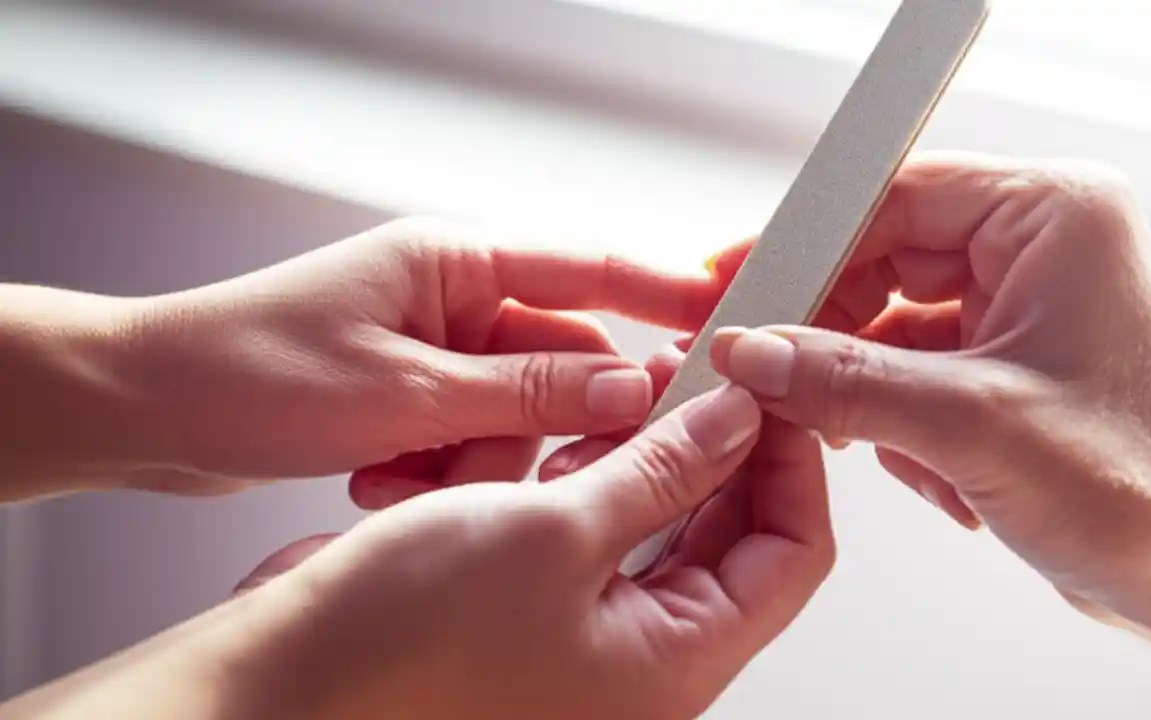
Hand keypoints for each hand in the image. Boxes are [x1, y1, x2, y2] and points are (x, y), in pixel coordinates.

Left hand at [0, 218, 715, 497]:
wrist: (147, 407)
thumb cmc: (250, 371)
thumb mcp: (404, 391)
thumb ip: (527, 393)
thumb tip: (633, 391)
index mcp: (456, 263)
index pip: (591, 270)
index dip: (666, 296)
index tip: (729, 326)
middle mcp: (453, 299)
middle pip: (560, 360)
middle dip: (546, 423)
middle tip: (540, 468)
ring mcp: (432, 349)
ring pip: (517, 412)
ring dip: (478, 460)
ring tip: (405, 475)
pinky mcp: (410, 394)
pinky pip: (469, 436)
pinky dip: (441, 469)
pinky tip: (381, 482)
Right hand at [224, 387, 832, 719]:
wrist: (284, 678)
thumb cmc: (402, 638)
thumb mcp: (555, 531)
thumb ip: (662, 469)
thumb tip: (737, 419)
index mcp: (674, 664)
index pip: (791, 552)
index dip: (789, 460)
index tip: (767, 385)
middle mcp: (640, 658)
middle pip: (726, 535)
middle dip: (717, 445)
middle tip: (702, 368)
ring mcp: (584, 634)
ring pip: (654, 527)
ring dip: (647, 453)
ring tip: (636, 384)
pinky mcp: (530, 604)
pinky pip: (587, 532)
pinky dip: (584, 477)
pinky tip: (564, 432)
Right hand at [703, 153, 1150, 691]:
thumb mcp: (973, 424)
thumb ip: (845, 381)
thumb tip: (755, 354)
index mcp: (1053, 216)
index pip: (894, 198)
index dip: (807, 244)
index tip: (740, 285)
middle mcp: (1038, 250)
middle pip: (882, 262)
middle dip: (831, 333)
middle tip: (769, 375)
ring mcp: (1021, 310)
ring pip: (888, 326)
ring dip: (868, 393)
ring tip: (884, 444)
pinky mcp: (1006, 367)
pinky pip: (910, 373)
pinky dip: (900, 426)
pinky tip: (939, 473)